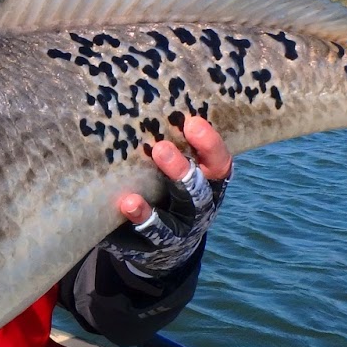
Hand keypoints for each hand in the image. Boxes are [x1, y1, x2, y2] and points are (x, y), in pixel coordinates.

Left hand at [106, 117, 232, 276]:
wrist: (162, 248)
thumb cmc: (167, 190)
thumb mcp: (176, 169)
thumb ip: (171, 144)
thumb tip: (144, 97)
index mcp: (211, 184)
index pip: (220, 163)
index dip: (210, 145)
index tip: (192, 123)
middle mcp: (202, 207)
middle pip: (200, 189)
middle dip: (182, 169)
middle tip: (160, 148)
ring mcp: (183, 230)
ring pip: (181, 214)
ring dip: (161, 200)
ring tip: (134, 193)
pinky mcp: (159, 245)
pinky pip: (153, 233)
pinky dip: (142, 218)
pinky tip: (127, 204)